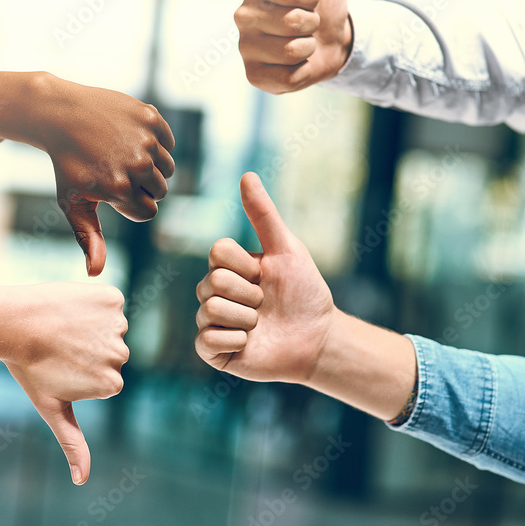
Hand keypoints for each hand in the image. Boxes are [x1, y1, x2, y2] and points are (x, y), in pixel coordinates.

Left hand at [0, 72, 174, 276]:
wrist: (61, 113)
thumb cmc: (67, 165)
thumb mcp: (72, 203)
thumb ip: (88, 238)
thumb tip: (95, 274)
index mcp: (119, 189)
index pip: (148, 212)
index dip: (130, 205)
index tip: (111, 191)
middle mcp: (136, 164)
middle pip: (160, 191)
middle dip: (141, 186)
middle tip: (115, 171)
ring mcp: (145, 139)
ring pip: (167, 168)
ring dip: (150, 166)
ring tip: (122, 156)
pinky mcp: (151, 118)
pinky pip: (168, 142)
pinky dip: (155, 143)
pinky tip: (129, 138)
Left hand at [0, 282, 128, 484]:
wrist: (12, 323)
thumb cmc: (29, 368)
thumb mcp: (52, 408)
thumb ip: (73, 442)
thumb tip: (82, 481)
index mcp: (112, 384)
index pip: (104, 377)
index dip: (79, 371)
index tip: (59, 367)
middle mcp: (121, 355)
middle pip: (109, 352)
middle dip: (86, 348)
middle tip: (58, 346)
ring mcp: (118, 325)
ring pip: (108, 327)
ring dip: (89, 324)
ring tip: (61, 327)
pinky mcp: (112, 298)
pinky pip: (109, 302)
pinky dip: (93, 302)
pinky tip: (71, 307)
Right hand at [194, 173, 416, 419]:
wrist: (318, 338)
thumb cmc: (304, 292)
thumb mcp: (286, 249)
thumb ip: (263, 215)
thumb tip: (246, 175)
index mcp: (227, 266)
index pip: (217, 251)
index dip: (246, 265)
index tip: (264, 275)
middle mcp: (213, 291)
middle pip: (213, 280)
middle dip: (249, 294)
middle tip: (265, 304)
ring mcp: (210, 321)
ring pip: (209, 309)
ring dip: (246, 319)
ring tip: (260, 324)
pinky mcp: (212, 350)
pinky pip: (206, 339)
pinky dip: (236, 340)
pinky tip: (250, 343)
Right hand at [234, 0, 351, 93]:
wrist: (330, 40)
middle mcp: (241, 14)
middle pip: (294, 23)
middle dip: (313, 24)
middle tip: (307, 22)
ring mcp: (244, 47)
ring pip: (293, 51)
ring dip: (309, 48)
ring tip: (303, 42)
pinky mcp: (252, 76)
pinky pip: (287, 77)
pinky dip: (301, 72)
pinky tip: (294, 63)